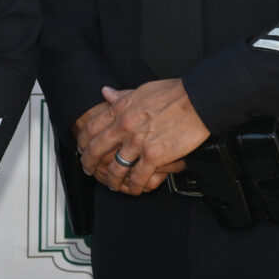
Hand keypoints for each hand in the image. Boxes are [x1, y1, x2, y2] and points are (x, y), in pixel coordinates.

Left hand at [76, 80, 208, 195]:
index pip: (91, 128)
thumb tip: (105, 92)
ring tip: (111, 183)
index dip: (82, 142)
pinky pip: (137, 176)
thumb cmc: (173, 93)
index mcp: (120, 109)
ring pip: (116, 167)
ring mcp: (138, 142)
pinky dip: (133, 186)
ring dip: (111, 179)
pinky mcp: (154, 156)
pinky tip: (132, 188)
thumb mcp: (141, 89)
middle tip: (87, 169)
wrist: (198, 101)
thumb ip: (121, 96)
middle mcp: (125, 126)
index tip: (81, 148)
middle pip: (97, 149)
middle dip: (88, 162)